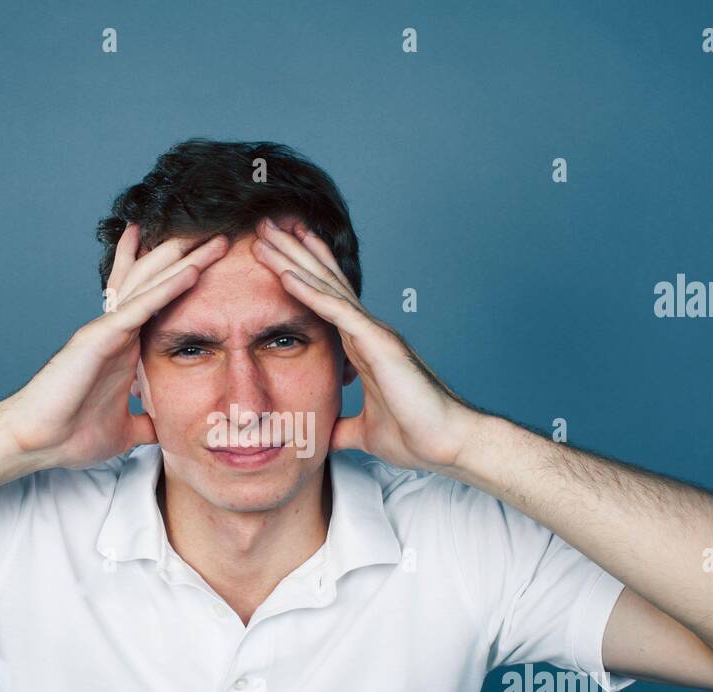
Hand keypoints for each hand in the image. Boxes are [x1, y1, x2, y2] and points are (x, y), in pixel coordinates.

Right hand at [0, 223, 229, 469]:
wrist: (37, 444)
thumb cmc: (71, 434)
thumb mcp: (125, 430)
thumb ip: (145, 422)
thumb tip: (164, 429)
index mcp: (125, 347)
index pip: (158, 303)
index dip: (181, 279)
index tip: (209, 262)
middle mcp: (117, 331)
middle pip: (156, 282)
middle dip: (187, 257)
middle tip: (219, 235)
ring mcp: (107, 330)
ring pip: (151, 283)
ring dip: (183, 260)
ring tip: (214, 238)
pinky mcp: (99, 337)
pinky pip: (141, 306)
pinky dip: (167, 287)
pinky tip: (191, 270)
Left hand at [249, 217, 479, 474]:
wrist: (448, 445)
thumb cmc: (417, 436)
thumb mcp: (363, 432)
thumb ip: (343, 428)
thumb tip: (322, 435)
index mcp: (365, 347)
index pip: (327, 301)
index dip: (303, 274)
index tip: (276, 253)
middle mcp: (369, 331)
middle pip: (324, 282)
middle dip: (293, 252)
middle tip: (264, 226)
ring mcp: (374, 333)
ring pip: (326, 287)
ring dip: (294, 259)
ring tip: (266, 233)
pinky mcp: (378, 343)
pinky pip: (337, 311)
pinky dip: (309, 291)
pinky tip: (286, 273)